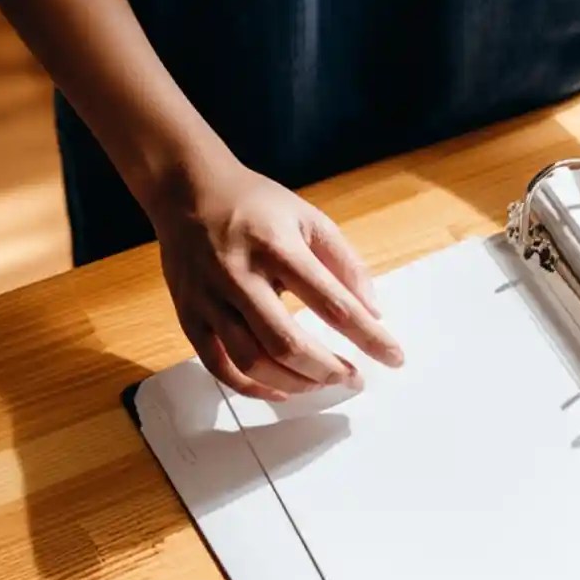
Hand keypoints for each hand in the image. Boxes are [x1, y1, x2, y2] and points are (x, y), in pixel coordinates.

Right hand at [150, 164, 403, 400]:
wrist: (185, 188)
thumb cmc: (256, 205)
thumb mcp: (311, 219)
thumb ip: (346, 264)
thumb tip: (373, 312)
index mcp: (276, 247)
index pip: (332, 303)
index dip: (368, 336)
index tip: (394, 357)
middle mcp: (238, 276)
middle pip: (286, 343)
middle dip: (327, 370)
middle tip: (354, 378)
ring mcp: (208, 299)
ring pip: (252, 361)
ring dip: (295, 383)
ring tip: (322, 382)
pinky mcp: (189, 316)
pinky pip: (219, 367)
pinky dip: (253, 387)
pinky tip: (282, 390)